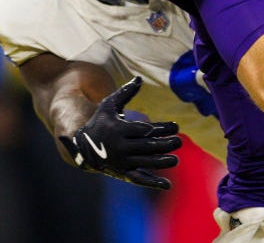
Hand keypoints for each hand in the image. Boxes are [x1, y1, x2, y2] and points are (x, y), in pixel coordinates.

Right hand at [59, 76, 182, 189]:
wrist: (83, 146)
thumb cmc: (100, 122)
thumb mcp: (109, 105)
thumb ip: (125, 93)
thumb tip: (139, 78)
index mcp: (119, 130)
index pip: (145, 130)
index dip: (161, 128)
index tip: (175, 127)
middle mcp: (120, 147)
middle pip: (148, 147)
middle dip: (166, 144)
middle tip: (179, 141)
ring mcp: (122, 161)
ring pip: (146, 163)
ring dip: (163, 162)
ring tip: (175, 159)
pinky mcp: (123, 173)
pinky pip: (139, 179)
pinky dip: (153, 183)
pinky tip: (167, 185)